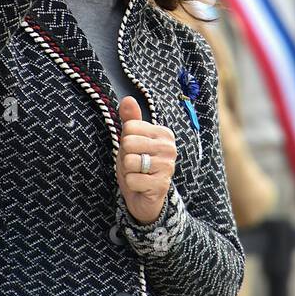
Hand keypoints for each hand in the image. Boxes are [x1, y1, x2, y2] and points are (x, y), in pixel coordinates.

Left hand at [115, 96, 175, 224]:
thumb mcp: (132, 140)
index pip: (129, 127)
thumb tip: (128, 99)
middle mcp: (169, 148)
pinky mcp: (161, 185)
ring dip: (127, 171)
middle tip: (135, 165)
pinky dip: (131, 184)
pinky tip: (141, 186)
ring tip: (138, 174)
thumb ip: (130, 120)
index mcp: (163, 133)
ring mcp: (167, 167)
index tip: (135, 151)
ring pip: (129, 161)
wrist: (146, 197)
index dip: (125, 142)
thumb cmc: (139, 165)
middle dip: (125, 156)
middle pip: (128, 143)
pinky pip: (132, 180)